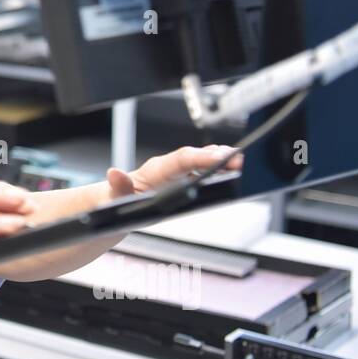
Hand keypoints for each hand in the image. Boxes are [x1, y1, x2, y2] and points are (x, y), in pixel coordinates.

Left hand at [103, 144, 243, 200]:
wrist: (115, 203)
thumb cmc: (116, 200)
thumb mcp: (114, 198)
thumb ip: (117, 187)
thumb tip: (114, 173)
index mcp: (155, 170)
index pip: (182, 159)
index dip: (202, 157)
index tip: (220, 157)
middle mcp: (169, 166)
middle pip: (197, 156)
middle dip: (219, 156)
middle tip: (241, 160)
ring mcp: (177, 172)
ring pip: (203, 161)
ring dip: (223, 161)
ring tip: (244, 164)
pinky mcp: (183, 179)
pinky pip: (204, 170)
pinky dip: (220, 169)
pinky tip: (235, 172)